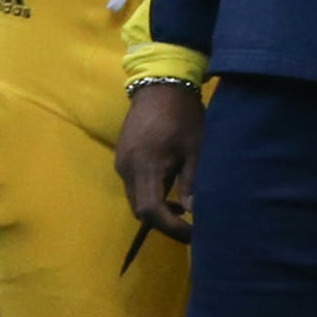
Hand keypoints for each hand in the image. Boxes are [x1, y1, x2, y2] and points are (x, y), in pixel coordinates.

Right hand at [117, 81, 204, 244]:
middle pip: (140, 209)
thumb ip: (192, 182)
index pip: (151, 211)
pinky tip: (169, 188)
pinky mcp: (122, 155)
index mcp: (145, 166)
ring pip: (135, 197)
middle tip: (189, 225)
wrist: (160, 82)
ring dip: (156, 208)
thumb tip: (194, 213)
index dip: (171, 228)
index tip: (193, 233)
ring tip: (182, 208)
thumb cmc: (182, 114)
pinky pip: (133, 184)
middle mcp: (127, 168)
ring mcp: (121, 161)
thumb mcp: (195, 149)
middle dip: (163, 222)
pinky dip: (150, 193)